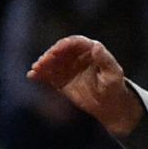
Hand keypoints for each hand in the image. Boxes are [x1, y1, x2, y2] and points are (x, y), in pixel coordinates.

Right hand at [27, 35, 143, 135]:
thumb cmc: (115, 87)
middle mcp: (77, 56)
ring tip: (36, 69)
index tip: (55, 51)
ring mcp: (68, 67)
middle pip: (61, 51)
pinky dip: (40, 75)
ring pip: (53, 62)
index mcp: (90, 51)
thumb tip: (96, 46)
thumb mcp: (113, 74)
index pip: (75, 43)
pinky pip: (49, 75)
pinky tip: (32, 76)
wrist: (110, 105)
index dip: (64, 45)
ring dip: (43, 64)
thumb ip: (105, 60)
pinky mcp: (61, 79)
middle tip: (42, 62)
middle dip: (50, 55)